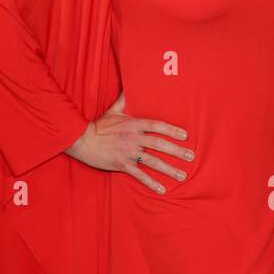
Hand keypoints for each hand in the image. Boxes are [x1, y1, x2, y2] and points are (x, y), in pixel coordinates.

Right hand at [66, 89, 193, 193]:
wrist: (82, 140)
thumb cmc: (99, 126)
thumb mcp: (114, 110)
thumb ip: (125, 99)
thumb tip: (130, 84)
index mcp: (133, 124)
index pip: (157, 126)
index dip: (172, 131)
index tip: (185, 136)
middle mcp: (133, 138)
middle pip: (159, 144)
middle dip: (177, 151)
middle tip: (191, 157)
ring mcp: (128, 152)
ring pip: (153, 161)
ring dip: (169, 169)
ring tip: (182, 175)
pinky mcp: (122, 164)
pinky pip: (140, 175)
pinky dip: (151, 183)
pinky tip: (162, 189)